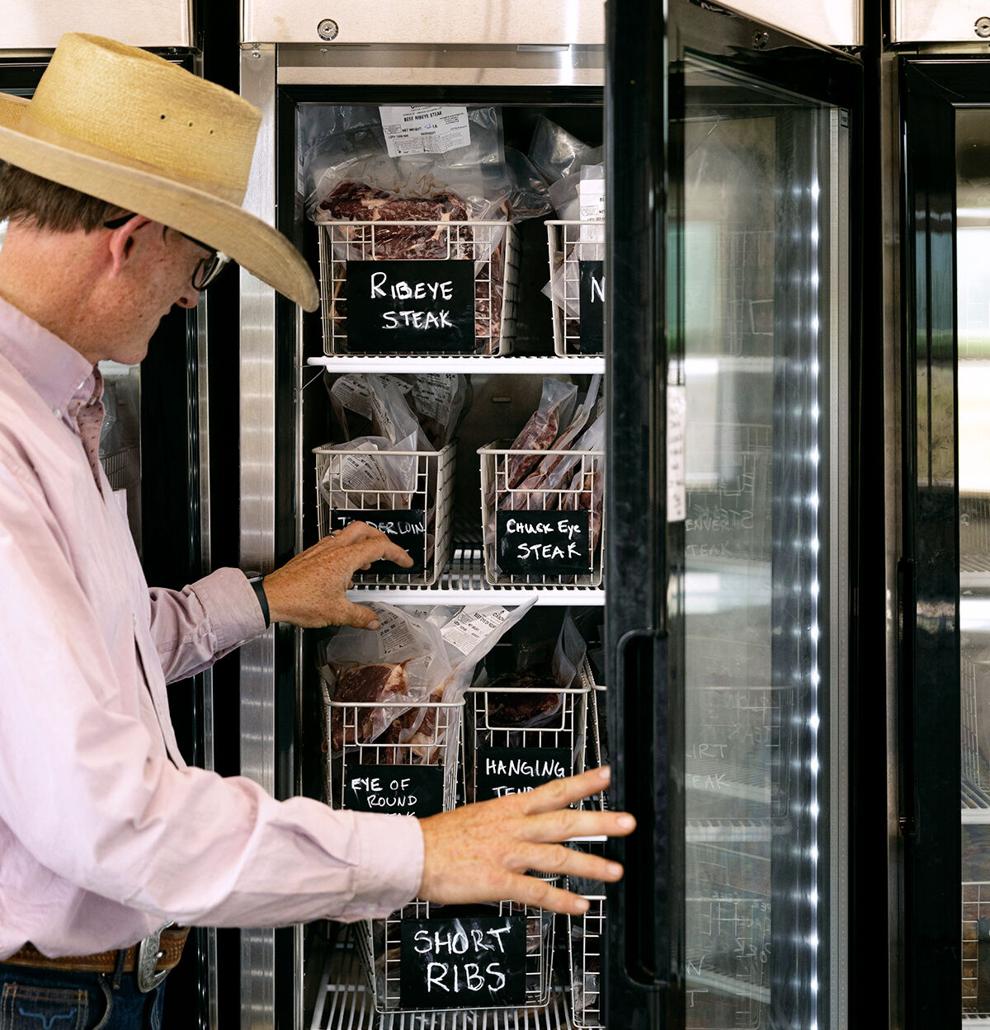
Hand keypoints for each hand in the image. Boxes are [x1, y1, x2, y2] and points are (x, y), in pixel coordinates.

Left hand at [262, 521, 412, 628]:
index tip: (405, 562)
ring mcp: (321, 549)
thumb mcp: (337, 612)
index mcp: (345, 558)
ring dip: (363, 543)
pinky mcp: (311, 555)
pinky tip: (344, 569)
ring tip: (369, 561)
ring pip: (348, 534)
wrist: (272, 597)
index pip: (379, 547)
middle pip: (364, 529)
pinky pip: (335, 543)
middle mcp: (334, 548)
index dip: (397, 553)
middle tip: (389, 551)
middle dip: (381, 538)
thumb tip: (372, 620)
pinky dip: (347, 550)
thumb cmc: (299, 600)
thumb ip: (360, 616)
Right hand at [418, 766, 633, 915]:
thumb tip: (530, 822)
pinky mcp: (498, 880)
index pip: (553, 790)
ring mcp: (507, 853)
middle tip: (628, 823)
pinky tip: (580, 906)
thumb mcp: (481, 815)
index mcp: (509, 807)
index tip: (607, 774)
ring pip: (557, 857)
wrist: (413, 853)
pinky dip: (561, 900)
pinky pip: (536, 891)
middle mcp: (513, 826)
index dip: (582, 783)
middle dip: (599, 821)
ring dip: (589, 865)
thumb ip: (509, 820)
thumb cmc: (444, 837)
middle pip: (564, 821)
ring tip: (615, 872)